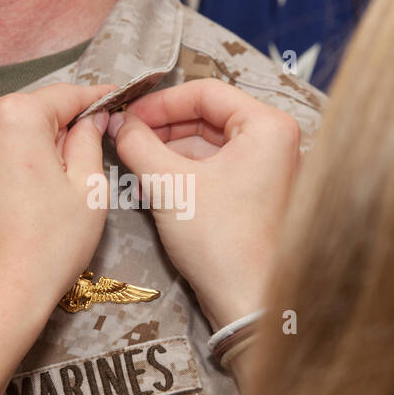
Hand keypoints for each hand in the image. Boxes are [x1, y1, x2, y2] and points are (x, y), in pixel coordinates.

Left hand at [0, 84, 112, 332]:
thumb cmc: (47, 246)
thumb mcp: (89, 188)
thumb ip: (89, 139)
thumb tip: (90, 119)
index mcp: (16, 117)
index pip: (65, 95)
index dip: (96, 99)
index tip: (114, 100)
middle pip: (32, 115)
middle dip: (59, 130)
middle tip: (86, 161)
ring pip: (7, 139)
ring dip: (30, 153)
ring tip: (50, 193)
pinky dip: (5, 172)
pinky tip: (21, 204)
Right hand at [108, 79, 300, 330]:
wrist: (249, 302)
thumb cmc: (221, 241)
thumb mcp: (169, 185)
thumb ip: (138, 144)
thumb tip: (117, 123)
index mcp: (267, 126)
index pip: (205, 92)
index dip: (159, 102)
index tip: (127, 115)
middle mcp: (276, 142)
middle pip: (208, 117)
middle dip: (162, 128)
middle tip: (125, 137)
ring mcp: (270, 170)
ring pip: (210, 145)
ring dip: (170, 151)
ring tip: (133, 161)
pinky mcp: (259, 195)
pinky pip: (217, 169)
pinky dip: (186, 172)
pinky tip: (154, 182)